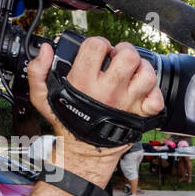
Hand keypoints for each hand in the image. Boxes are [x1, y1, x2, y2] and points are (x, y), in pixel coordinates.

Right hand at [26, 38, 166, 181]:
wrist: (83, 152)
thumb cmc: (66, 121)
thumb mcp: (42, 96)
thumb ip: (38, 70)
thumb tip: (46, 51)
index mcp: (84, 81)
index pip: (97, 46)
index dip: (99, 44)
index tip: (98, 51)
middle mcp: (108, 90)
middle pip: (128, 56)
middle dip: (124, 51)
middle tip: (118, 58)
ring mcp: (127, 101)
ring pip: (147, 74)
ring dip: (143, 69)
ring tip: (133, 71)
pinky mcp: (140, 114)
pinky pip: (156, 100)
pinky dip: (154, 93)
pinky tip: (143, 91)